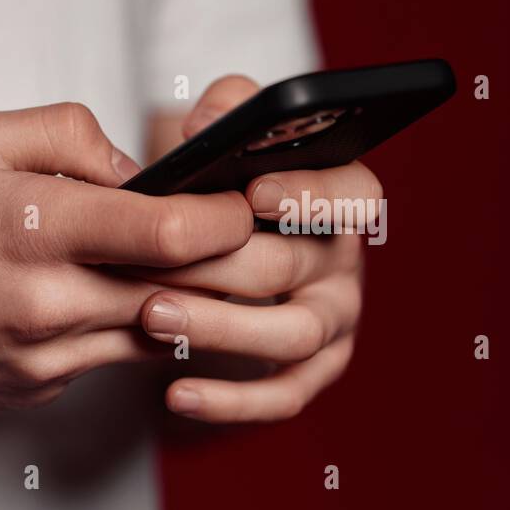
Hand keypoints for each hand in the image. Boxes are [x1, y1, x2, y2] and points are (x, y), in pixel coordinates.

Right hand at [0, 102, 253, 429]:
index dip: (227, 216)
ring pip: (157, 330)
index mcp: (33, 228)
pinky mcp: (38, 389)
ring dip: (184, 295)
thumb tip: (136, 167)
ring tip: (185, 259)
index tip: (242, 199)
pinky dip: (125, 324)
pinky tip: (106, 294)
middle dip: (227, 260)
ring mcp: (46, 358)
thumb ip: (64, 137)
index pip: (173, 233)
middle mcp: (49, 304)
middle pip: (184, 289)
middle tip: (245, 231)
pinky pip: (109, 356)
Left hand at [136, 76, 380, 422]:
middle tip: (158, 262)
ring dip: (221, 328)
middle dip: (223, 264)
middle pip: (296, 265)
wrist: (212, 249)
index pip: (355, 194)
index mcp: (340, 198)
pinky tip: (175, 395)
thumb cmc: (221, 186)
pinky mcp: (313, 370)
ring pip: (293, 334)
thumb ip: (226, 109)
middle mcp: (345, 260)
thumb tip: (204, 126)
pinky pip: (285, 394)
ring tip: (154, 316)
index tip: (253, 193)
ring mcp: (335, 319)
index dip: (309, 194)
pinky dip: (232, 400)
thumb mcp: (228, 133)